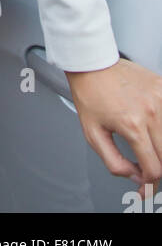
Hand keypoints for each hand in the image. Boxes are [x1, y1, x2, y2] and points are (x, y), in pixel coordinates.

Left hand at [65, 57, 161, 189]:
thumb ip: (114, 162)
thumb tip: (134, 176)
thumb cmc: (90, 95)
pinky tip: (153, 130)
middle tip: (146, 168)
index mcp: (132, 125)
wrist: (91, 63)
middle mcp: (150, 111)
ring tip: (147, 146)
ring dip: (159, 148)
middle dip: (156, 169)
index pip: (154, 168)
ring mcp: (160, 98)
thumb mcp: (93, 134)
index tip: (143, 182)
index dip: (148, 182)